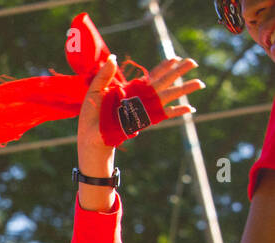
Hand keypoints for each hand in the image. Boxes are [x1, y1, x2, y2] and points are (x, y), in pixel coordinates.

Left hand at [76, 55, 201, 196]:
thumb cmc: (91, 115)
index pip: (150, 75)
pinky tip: (190, 108)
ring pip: (168, 96)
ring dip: (184, 89)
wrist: (90, 136)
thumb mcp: (95, 91)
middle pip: (164, 82)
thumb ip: (104, 75)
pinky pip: (163, 115)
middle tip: (194, 62)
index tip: (175, 58)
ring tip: (200, 83)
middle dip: (179, 72)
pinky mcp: (143, 120)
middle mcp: (140, 98)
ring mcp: (143, 108)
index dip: (163, 67)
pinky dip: (176, 112)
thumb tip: (113, 58)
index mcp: (130, 90)